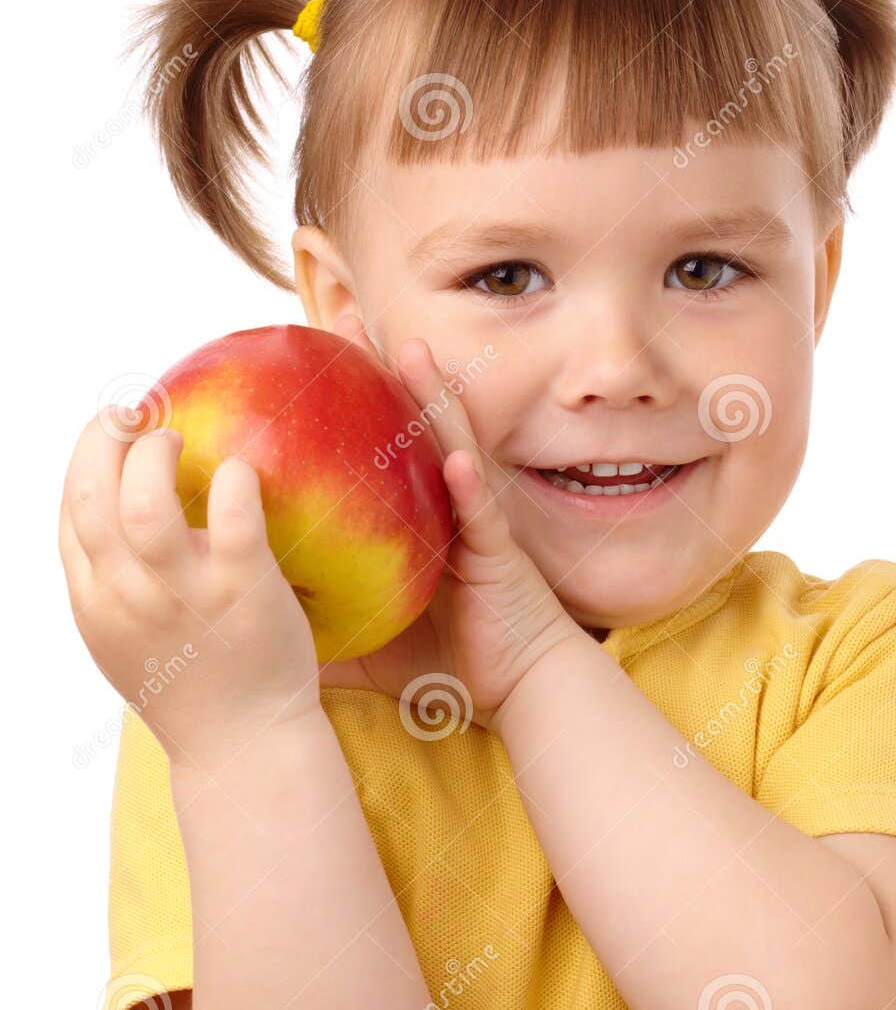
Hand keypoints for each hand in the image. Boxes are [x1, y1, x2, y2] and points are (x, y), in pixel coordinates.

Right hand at [59, 413, 320, 772]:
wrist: (245, 747)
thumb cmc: (192, 685)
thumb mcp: (124, 639)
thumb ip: (110, 582)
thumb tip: (113, 507)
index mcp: (95, 603)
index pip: (69, 513)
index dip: (83, 457)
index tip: (107, 429)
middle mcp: (129, 597)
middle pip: (90, 496)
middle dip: (104, 437)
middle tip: (136, 411)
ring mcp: (186, 596)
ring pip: (145, 503)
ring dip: (155, 452)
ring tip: (178, 437)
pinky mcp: (246, 593)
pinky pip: (235, 521)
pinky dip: (233, 481)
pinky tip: (240, 468)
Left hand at [320, 333, 581, 731]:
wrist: (517, 688)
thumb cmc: (449, 664)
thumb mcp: (370, 644)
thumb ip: (323, 631)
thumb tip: (263, 635)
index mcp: (417, 522)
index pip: (378, 450)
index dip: (349, 404)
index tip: (308, 361)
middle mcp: (447, 509)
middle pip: (413, 429)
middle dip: (386, 376)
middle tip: (346, 321)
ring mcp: (476, 524)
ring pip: (453, 448)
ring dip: (435, 402)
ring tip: (410, 354)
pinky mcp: (500, 552)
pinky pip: (482, 512)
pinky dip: (469, 484)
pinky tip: (454, 458)